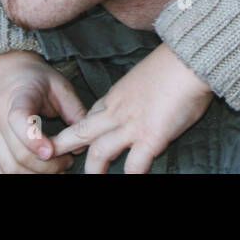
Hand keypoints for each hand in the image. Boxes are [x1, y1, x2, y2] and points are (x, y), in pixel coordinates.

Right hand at [0, 50, 86, 173]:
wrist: (0, 69)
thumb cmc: (32, 77)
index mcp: (17, 98)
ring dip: (33, 175)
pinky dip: (15, 176)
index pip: (19, 121)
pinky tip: (34, 172)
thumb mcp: (58, 84)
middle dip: (47, 166)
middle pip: (18, 154)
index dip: (34, 140)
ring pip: (8, 168)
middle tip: (66, 162)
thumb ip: (74, 110)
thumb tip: (82, 141)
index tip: (51, 151)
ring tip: (54, 168)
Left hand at [50, 43, 213, 172]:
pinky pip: (134, 165)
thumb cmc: (173, 64)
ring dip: (94, 169)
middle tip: (52, 156)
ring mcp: (132, 125)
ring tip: (93, 179)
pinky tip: (131, 179)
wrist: (188, 60)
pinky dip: (130, 176)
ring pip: (99, 152)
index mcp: (116, 95)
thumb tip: (143, 103)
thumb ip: (136, 94)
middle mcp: (118, 111)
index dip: (79, 130)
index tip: (74, 141)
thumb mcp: (143, 76)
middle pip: (81, 132)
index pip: (89, 116)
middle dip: (64, 147)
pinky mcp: (151, 138)